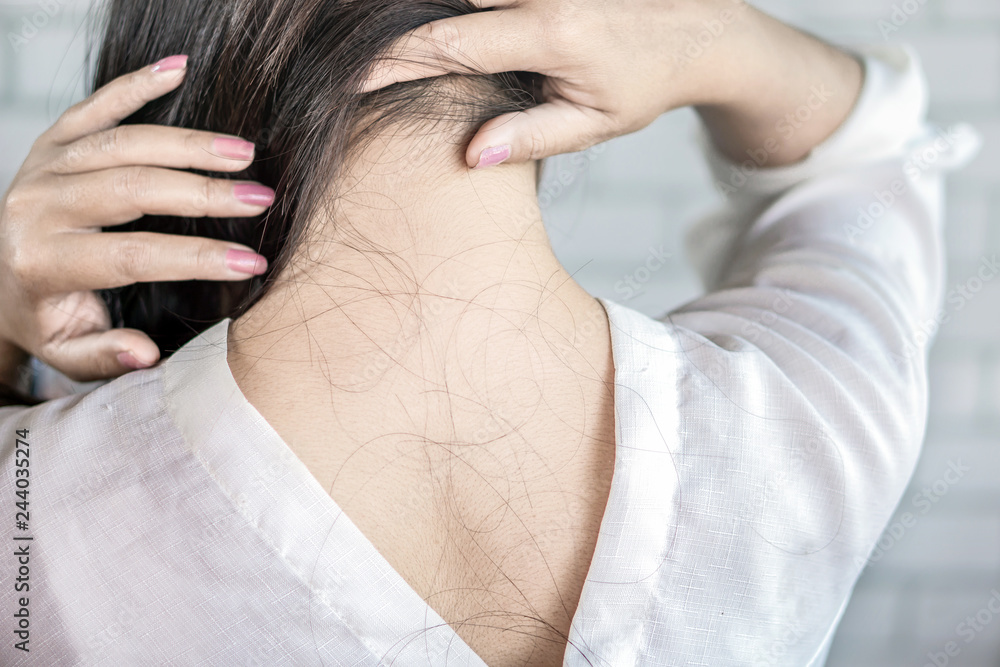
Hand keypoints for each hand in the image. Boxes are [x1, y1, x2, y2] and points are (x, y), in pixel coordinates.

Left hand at [0, 55, 272, 383]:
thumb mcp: (66, 352)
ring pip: (123, 143)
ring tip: (244, 153)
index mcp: (42, 261)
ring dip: (188, 145)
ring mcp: (43, 165)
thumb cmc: (45, 316)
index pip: (132, 256)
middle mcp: (35, 206)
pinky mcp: (52, 140)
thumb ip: (103, 356)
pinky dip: (138, 84)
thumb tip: (144, 353)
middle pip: (131, 189)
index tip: (251, 263)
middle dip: (204, 194)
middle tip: (260, 198)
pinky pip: (96, 105)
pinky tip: (179, 69)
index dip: (197, 260)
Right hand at [362, 0, 862, 168]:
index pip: (452, 45)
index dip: (394, 61)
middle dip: (392, 21)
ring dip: (420, 11)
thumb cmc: (642, 85)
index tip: (352, 79)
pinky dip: (461, 4)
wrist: (697, 32)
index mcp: (552, 35)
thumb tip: (470, 154)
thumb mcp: (593, 125)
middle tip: (345, 45)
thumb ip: (531, 136)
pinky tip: (436, 24)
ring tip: (368, 33)